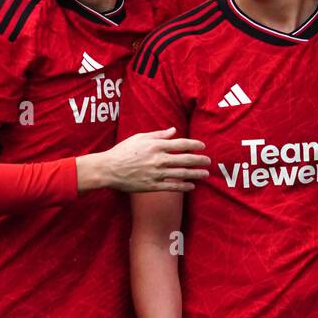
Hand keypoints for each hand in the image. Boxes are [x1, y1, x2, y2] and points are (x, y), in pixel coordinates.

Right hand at [86, 128, 209, 193]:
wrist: (109, 169)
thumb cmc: (123, 151)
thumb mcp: (139, 138)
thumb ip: (158, 134)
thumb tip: (174, 130)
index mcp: (155, 145)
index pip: (181, 144)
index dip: (194, 145)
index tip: (203, 146)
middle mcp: (158, 159)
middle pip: (185, 159)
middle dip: (199, 160)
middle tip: (209, 161)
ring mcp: (156, 174)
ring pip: (181, 174)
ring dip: (196, 174)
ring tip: (205, 174)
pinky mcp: (153, 186)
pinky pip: (172, 186)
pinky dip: (183, 186)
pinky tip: (192, 186)